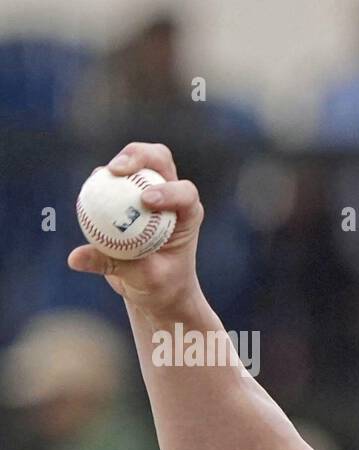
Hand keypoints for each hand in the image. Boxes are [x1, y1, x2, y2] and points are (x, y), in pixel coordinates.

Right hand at [67, 142, 204, 314]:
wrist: (156, 289)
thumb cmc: (160, 286)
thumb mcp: (142, 279)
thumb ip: (112, 265)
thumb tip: (75, 258)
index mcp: (188, 214)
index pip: (185, 192)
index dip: (169, 190)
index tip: (147, 200)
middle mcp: (170, 196)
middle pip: (159, 160)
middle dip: (140, 156)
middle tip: (117, 169)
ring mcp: (147, 190)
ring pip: (134, 162)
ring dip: (118, 163)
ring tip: (102, 175)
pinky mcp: (126, 194)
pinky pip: (110, 181)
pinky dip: (99, 183)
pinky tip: (87, 193)